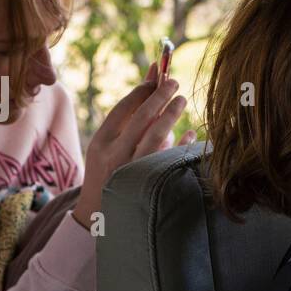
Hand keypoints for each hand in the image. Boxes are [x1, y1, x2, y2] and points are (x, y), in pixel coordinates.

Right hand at [72, 61, 194, 228]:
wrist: (98, 214)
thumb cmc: (107, 171)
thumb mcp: (106, 146)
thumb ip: (127, 121)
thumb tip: (154, 85)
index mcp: (101, 142)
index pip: (124, 109)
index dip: (142, 90)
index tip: (157, 77)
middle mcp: (115, 155)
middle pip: (141, 118)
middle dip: (159, 96)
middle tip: (174, 81)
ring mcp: (132, 170)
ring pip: (156, 136)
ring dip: (171, 114)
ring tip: (182, 100)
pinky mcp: (149, 185)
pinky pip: (169, 161)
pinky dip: (181, 146)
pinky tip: (192, 134)